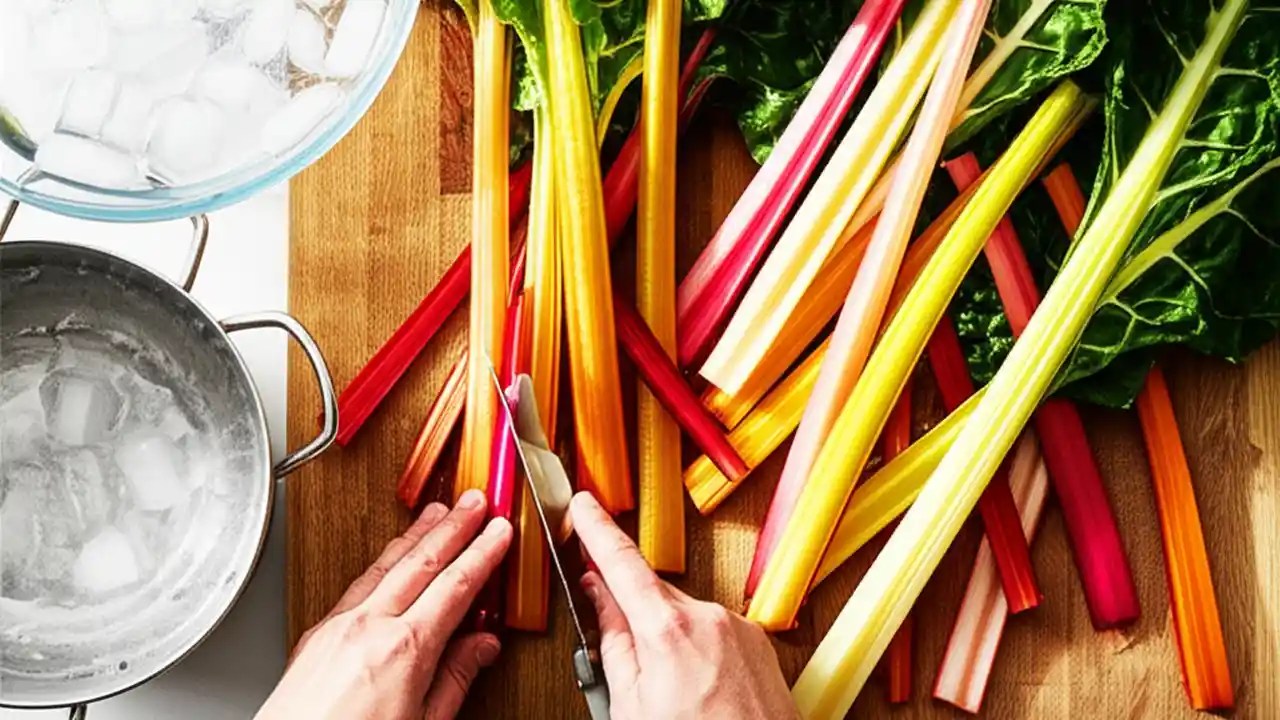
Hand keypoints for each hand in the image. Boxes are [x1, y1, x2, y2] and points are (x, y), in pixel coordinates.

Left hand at [256, 489, 512, 719]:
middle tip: (474, 501)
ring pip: (386, 565)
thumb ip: (454, 679)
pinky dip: (383, 562)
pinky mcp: (315, 636)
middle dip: (453, 527)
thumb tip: (481, 648)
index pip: (455, 585)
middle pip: (421, 562)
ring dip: (416, 535)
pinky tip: (392, 557)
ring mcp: (337, 627)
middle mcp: (368, 627)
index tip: (499, 532)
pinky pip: (358, 584)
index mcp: (404, 650)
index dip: (482, 554)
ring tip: (436, 513)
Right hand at [569, 492, 797, 718]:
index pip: (622, 562)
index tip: (582, 505)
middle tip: (616, 650)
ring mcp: (738, 628)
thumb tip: (599, 600)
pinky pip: (713, 631)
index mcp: (668, 629)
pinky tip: (695, 689)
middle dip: (632, 612)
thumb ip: (612, 642)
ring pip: (684, 616)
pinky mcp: (758, 643)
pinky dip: (696, 650)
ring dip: (667, 640)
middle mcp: (709, 617)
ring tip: (668, 694)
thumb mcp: (629, 705)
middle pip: (653, 594)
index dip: (596, 529)